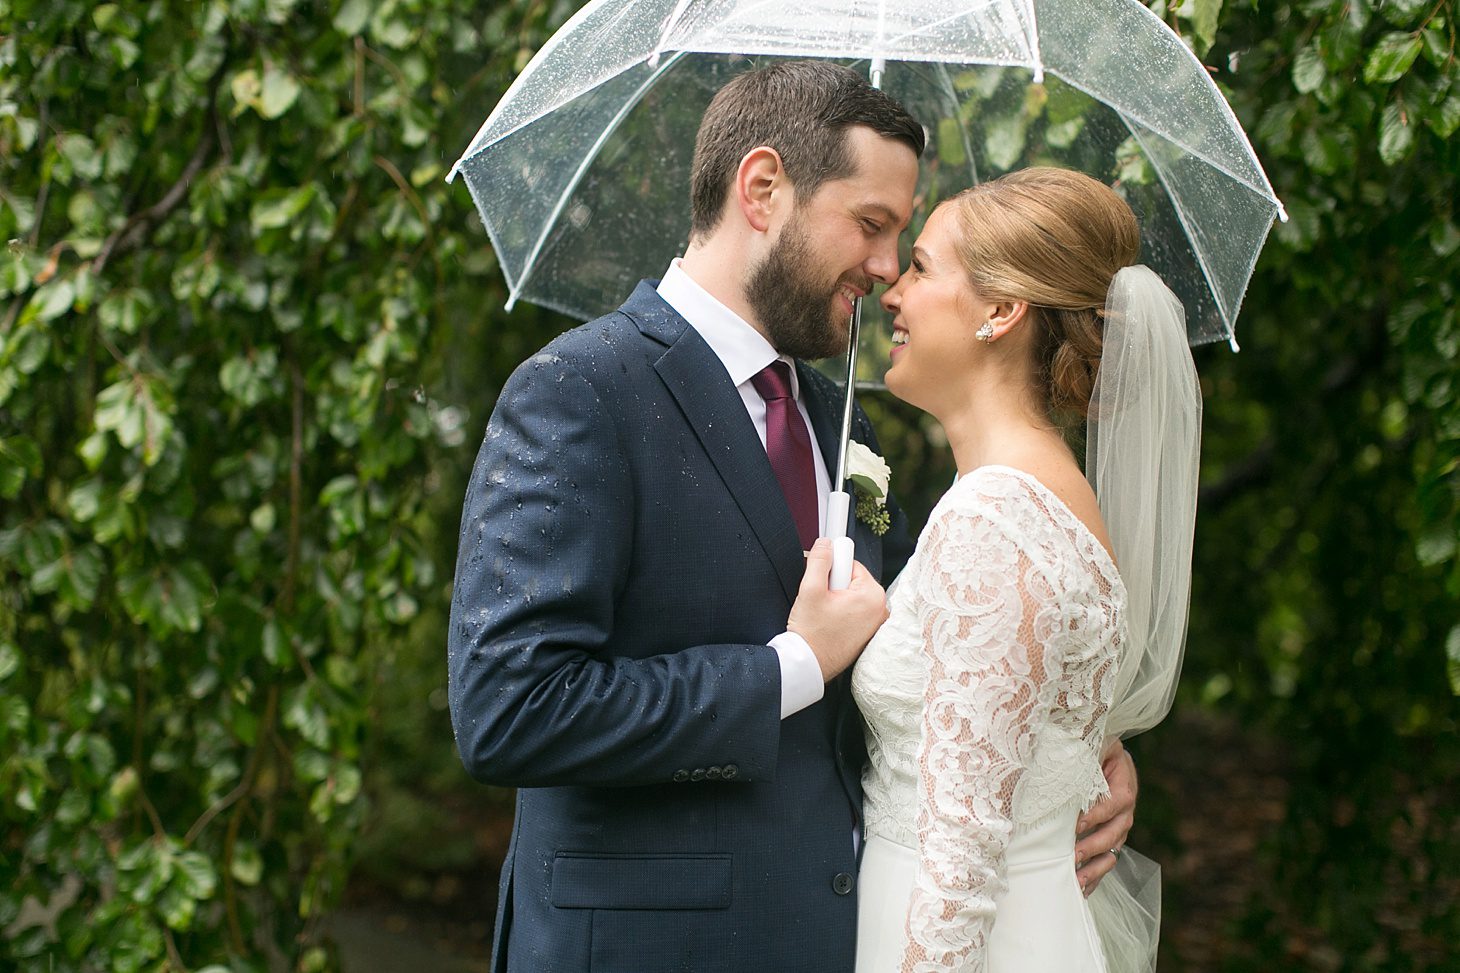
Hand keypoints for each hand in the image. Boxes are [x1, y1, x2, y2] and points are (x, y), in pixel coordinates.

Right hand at [787, 538, 887, 681]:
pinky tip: (828, 624)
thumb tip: (826, 543)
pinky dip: (839, 613)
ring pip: (850, 595)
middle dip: (832, 586)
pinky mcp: (866, 633)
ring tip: (823, 615)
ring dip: (834, 599)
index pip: (850, 563)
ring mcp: (874, 623)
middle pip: (851, 579)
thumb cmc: (812, 634)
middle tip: (821, 603)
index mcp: (872, 595)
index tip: (823, 582)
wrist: (809, 666)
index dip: (830, 570)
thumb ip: (819, 561)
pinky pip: (852, 611)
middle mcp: (880, 609)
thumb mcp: (810, 590)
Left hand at [1074, 738, 1136, 895]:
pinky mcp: (1109, 836)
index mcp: (1124, 780)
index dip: (1099, 813)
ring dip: (1096, 867)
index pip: (1117, 800)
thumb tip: (1067, 756)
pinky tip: (1080, 889)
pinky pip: (1106, 859)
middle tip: (1073, 856)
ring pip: (1113, 850)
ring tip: (1077, 882)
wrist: (1097, 751)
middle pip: (1117, 830)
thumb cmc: (1089, 743)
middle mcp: (1125, 806)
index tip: (1077, 824)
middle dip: (1094, 846)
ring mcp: (1119, 824)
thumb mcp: (1091, 740)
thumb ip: (1087, 749)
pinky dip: (1095, 875)